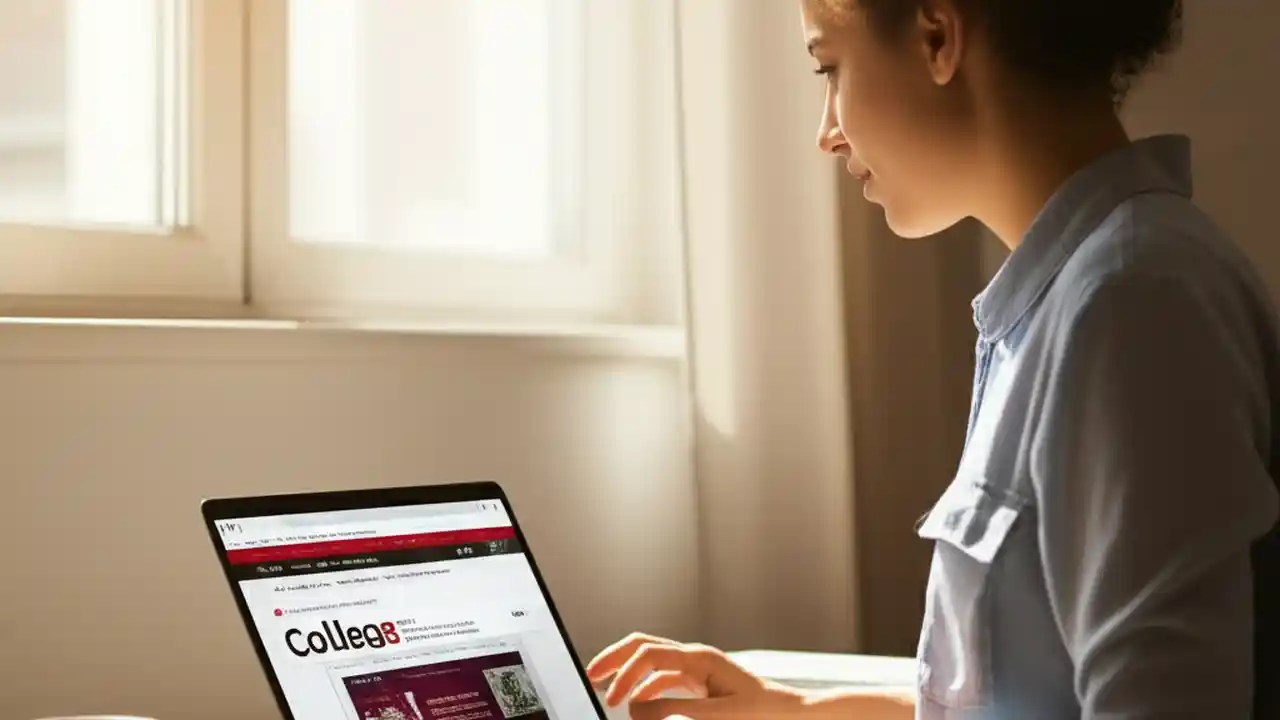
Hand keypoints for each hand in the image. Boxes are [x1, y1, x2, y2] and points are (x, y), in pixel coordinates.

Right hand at [586, 632, 807, 718]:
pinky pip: (663, 679)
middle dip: (615, 658)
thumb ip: (674, 711)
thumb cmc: (762, 713)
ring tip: (606, 688)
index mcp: (699, 658)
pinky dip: (644, 688)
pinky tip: (635, 703)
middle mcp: (695, 657)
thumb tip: (635, 709)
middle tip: (591, 674)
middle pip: (644, 645)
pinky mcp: (700, 683)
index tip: (611, 699)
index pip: (649, 654)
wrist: (791, 715)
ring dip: (627, 672)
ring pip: (652, 661)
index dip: (624, 674)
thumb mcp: (716, 714)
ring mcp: (697, 668)